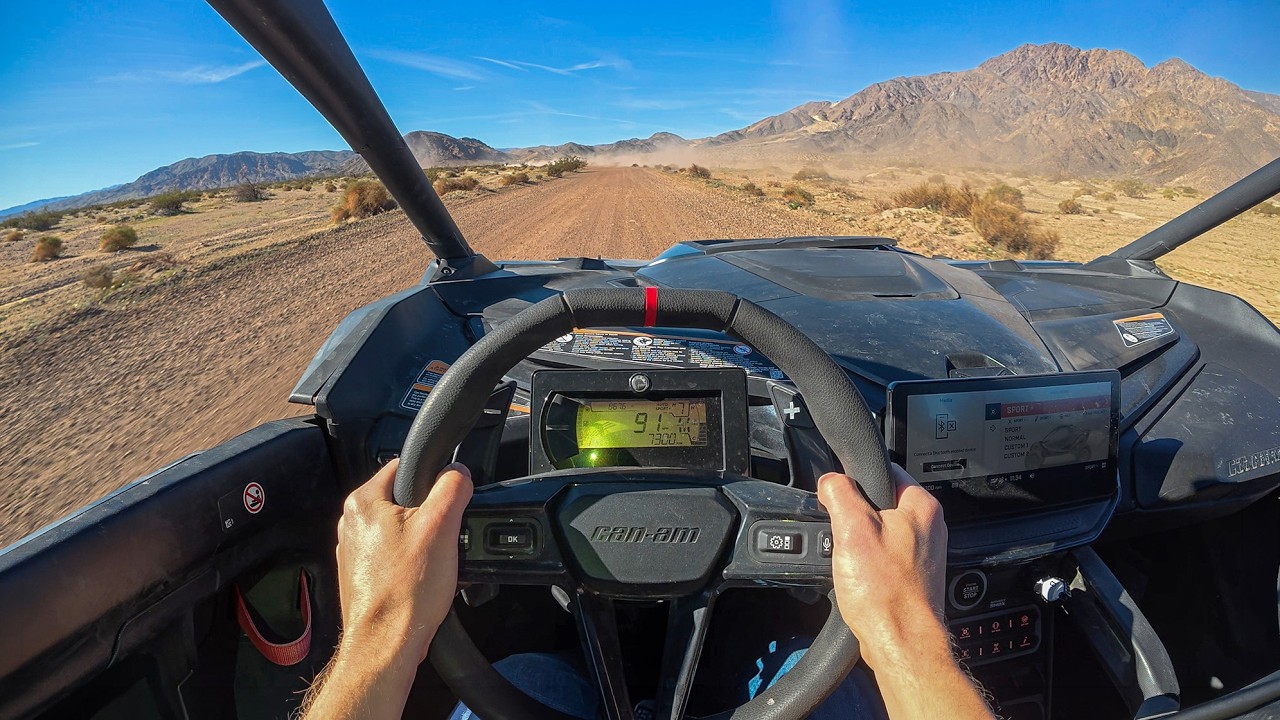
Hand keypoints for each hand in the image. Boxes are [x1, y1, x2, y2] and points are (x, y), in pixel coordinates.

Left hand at [303, 459, 471, 719]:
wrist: (385, 645)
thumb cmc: (405, 592)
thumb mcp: (441, 526)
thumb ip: (453, 487)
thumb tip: (459, 472)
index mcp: (363, 502)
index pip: (403, 467)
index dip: (433, 480)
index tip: (447, 501)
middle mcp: (352, 524)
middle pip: (405, 502)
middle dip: (430, 517)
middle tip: (442, 539)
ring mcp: (355, 552)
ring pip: (402, 532)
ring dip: (422, 544)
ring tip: (431, 566)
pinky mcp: (363, 576)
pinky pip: (395, 558)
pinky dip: (411, 566)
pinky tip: (421, 582)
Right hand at [819, 466, 992, 718]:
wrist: (901, 643)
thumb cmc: (886, 593)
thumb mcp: (851, 529)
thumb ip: (839, 493)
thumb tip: (830, 480)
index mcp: (922, 505)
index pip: (885, 469)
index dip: (854, 479)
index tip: (837, 496)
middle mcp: (929, 526)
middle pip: (879, 503)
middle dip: (854, 516)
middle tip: (842, 535)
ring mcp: (923, 553)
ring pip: (879, 532)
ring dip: (860, 543)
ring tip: (852, 561)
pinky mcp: (914, 576)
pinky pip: (883, 558)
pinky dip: (868, 565)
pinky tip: (861, 579)